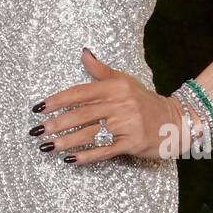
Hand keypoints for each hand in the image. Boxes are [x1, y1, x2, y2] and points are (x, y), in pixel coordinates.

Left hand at [29, 48, 185, 163]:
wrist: (175, 121)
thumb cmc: (144, 101)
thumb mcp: (124, 81)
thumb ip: (100, 70)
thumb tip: (83, 53)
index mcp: (114, 87)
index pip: (79, 92)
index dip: (57, 100)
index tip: (38, 108)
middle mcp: (120, 104)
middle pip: (81, 114)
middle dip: (56, 123)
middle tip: (37, 131)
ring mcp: (127, 124)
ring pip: (90, 134)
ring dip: (66, 141)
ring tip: (47, 147)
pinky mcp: (133, 143)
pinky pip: (105, 150)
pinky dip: (87, 156)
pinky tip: (71, 160)